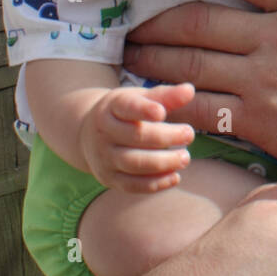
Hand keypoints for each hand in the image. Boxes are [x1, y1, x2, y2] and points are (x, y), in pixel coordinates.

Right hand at [80, 81, 195, 192]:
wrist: (87, 135)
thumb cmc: (125, 113)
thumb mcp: (140, 98)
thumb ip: (165, 96)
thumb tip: (189, 90)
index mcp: (112, 107)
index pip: (127, 107)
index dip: (144, 110)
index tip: (162, 113)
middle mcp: (104, 132)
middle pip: (136, 137)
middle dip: (166, 137)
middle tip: (189, 134)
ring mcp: (105, 157)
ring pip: (134, 164)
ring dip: (164, 163)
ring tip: (185, 158)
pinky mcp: (109, 178)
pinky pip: (133, 185)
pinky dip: (156, 183)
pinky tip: (175, 176)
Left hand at [122, 0, 276, 193]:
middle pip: (201, 21)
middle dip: (159, 21)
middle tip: (134, 22)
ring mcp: (264, 78)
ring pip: (191, 63)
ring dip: (154, 59)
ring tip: (132, 56)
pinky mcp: (257, 119)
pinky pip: (201, 106)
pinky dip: (173, 102)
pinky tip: (156, 99)